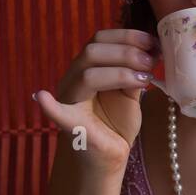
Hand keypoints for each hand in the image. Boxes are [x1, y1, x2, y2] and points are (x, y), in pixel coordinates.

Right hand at [33, 28, 159, 174]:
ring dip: (120, 71)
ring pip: (86, 75)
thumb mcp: (130, 94)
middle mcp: (73, 79)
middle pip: (92, 51)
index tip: (153, 42)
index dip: (127, 36)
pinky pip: (56, 114)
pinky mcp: (70, 125)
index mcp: (87, 68)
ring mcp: (69, 101)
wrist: (109, 158)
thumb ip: (134, 73)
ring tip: (144, 79)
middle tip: (151, 62)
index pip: (100, 39)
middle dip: (126, 52)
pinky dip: (49, 106)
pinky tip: (42, 98)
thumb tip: (152, 51)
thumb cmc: (116, 124)